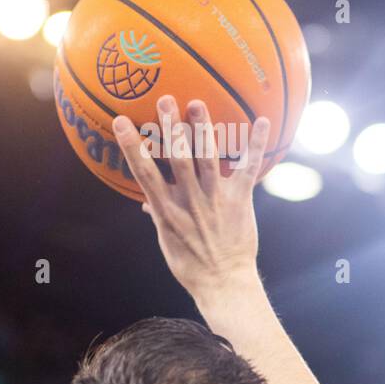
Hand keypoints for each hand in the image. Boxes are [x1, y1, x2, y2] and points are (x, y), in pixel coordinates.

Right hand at [112, 95, 270, 300]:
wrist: (224, 283)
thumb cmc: (191, 265)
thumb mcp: (166, 242)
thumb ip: (158, 216)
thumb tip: (147, 202)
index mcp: (166, 210)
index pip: (143, 174)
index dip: (132, 147)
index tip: (121, 122)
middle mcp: (189, 201)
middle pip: (178, 159)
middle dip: (170, 128)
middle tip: (165, 100)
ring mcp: (215, 199)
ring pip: (207, 158)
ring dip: (202, 129)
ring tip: (197, 103)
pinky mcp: (239, 201)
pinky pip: (247, 169)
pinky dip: (255, 145)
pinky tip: (263, 122)